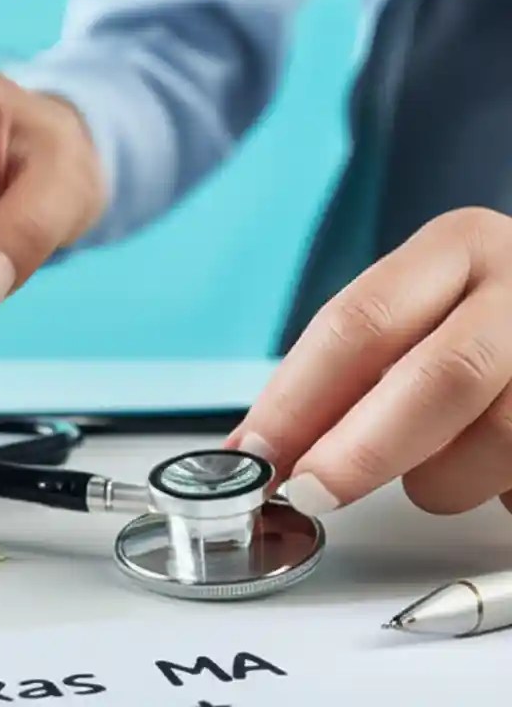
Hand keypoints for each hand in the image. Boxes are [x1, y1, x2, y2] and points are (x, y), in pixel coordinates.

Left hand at [225, 207, 511, 516]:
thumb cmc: (482, 326)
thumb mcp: (418, 317)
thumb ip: (348, 375)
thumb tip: (262, 450)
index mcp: (458, 247)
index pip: (358, 323)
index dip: (297, 399)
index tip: (252, 455)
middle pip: (438, 377)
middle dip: (359, 451)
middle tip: (310, 493)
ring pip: (497, 438)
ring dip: (444, 480)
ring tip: (441, 469)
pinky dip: (499, 492)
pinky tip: (495, 474)